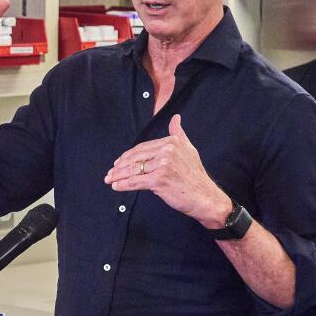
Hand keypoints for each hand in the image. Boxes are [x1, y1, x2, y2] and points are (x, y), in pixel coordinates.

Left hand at [103, 114, 230, 228]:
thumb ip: (179, 134)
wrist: (205, 197)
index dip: (129, 155)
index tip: (119, 162)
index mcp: (172, 142)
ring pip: (134, 169)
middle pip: (136, 158)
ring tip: (110, 179)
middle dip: (120, 166)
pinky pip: (136, 182)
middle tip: (110, 172)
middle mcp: (167, 151)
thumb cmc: (195, 176)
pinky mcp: (159, 180)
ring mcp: (163, 165)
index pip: (143, 148)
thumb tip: (176, 118)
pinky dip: (123, 184)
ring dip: (118, 175)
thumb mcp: (189, 149)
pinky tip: (116, 186)